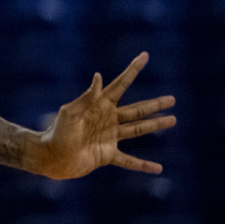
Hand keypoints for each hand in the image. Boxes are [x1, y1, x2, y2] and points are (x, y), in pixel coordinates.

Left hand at [29, 53, 176, 178]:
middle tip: (172, 99)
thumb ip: (87, 97)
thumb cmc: (57, 132)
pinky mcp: (108, 155)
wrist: (51, 157)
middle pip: (137, 110)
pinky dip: (143, 165)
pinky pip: (130, 161)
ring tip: (173, 119)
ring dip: (155, 125)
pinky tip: (158, 167)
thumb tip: (99, 76)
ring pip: (138, 130)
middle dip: (155, 104)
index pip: (120, 84)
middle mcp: (108, 119)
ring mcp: (109, 137)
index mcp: (99, 105)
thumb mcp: (70, 112)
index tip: (144, 56)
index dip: (133, 70)